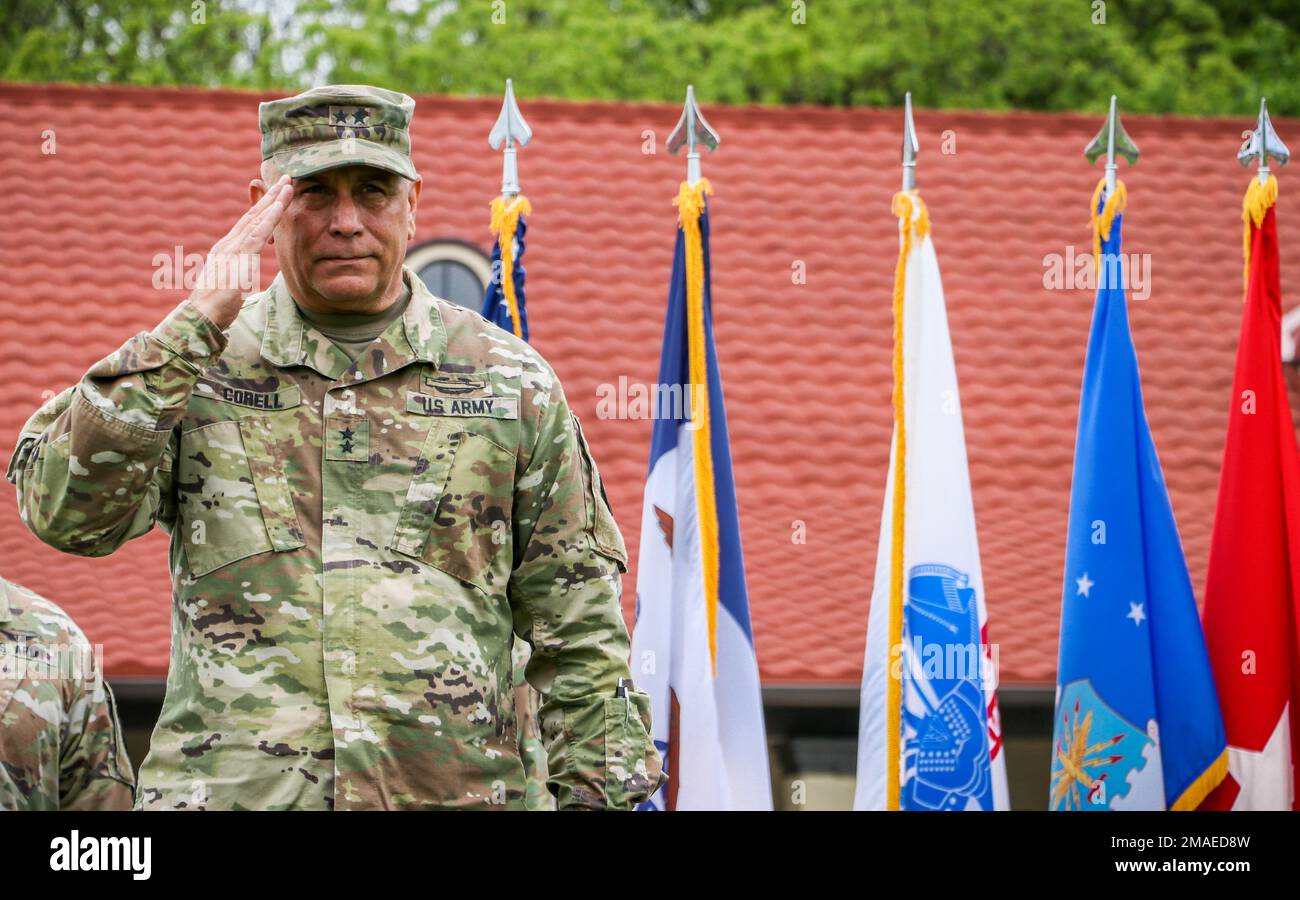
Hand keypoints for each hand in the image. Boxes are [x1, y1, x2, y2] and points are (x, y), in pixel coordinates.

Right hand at [188, 175, 292, 329]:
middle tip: (286, 178)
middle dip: (270, 196)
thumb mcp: (231, 288)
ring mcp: (232, 248)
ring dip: (274, 200)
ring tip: (288, 184)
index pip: (248, 224)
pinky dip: (270, 216)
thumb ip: (237, 278)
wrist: (202, 316)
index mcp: (227, 250)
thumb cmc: (216, 308)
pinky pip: (258, 231)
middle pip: (253, 214)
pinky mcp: (239, 255)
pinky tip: (280, 204)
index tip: (276, 194)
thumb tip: (241, 280)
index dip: (263, 208)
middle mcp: (228, 244)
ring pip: (257, 218)